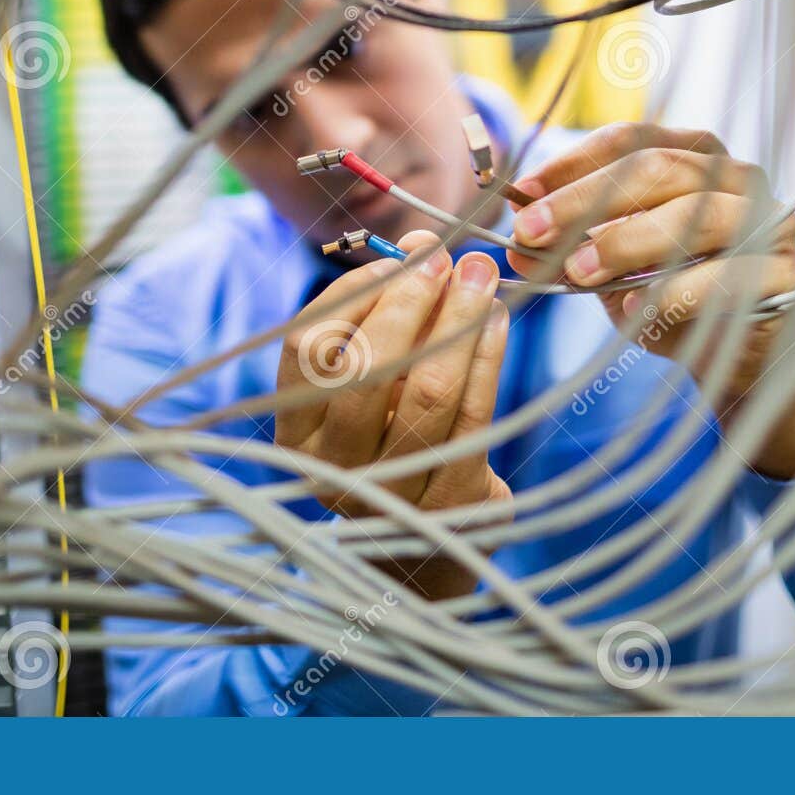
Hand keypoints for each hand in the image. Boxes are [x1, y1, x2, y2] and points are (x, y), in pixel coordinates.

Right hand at [277, 231, 510, 599]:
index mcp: (295, 434)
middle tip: (447, 255)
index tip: (398, 256)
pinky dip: (488, 355)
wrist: (428, 552)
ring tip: (482, 274)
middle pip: (364, 369)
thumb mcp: (373, 388)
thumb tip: (420, 242)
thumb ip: (385, 316)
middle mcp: (330, 470)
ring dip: (459, 320)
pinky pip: (473, 414)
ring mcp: (391, 495)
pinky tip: (499, 319)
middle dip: (410, 300)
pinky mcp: (451, 504)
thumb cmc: (393, 443)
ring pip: (426, 390)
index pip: (306, 348)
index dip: (354, 293)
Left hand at [505, 123, 794, 478]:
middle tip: (532, 234)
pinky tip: (636, 306)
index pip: (630, 139)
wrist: (740, 361)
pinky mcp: (786, 273)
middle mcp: (738, 176)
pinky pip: (729, 275)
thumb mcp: (615, 270)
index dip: (571, 164)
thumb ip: (573, 247)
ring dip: (626, 241)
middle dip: (585, 201)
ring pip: (693, 214)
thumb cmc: (676, 299)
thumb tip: (516, 242)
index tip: (521, 196)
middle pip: (656, 169)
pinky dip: (677, 290)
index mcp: (697, 155)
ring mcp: (770, 220)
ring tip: (577, 273)